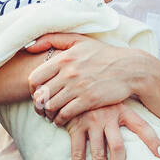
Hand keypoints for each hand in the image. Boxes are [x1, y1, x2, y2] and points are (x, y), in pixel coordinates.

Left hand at [26, 33, 141, 124]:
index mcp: (63, 58)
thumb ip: (53, 39)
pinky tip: (61, 120)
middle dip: (38, 104)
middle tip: (41, 108)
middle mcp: (68, 72)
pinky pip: (65, 114)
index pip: (34, 78)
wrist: (130, 68)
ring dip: (48, 114)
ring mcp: (78, 87)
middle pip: (41, 94)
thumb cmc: (103, 54)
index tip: (37, 93)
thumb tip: (29, 46)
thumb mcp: (79, 41)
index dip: (31, 89)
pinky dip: (60, 120)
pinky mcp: (89, 100)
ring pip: (51, 106)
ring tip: (50, 115)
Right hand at [64, 103, 159, 159]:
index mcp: (122, 110)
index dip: (153, 140)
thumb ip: (126, 113)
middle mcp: (108, 116)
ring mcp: (91, 121)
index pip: (142, 127)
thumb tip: (146, 130)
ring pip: (98, 154)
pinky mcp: (75, 126)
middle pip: (118, 148)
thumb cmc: (97, 97)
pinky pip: (77, 153)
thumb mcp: (114, 99)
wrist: (71, 84)